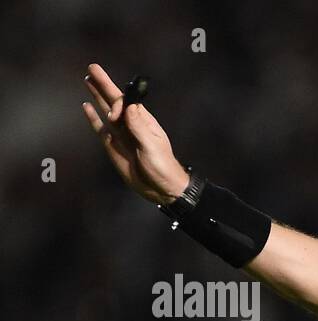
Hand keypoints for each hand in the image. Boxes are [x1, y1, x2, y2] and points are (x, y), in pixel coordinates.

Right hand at [81, 63, 189, 205]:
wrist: (161, 189)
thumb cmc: (162, 167)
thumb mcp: (152, 146)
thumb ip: (139, 127)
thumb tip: (130, 105)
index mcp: (143, 122)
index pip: (126, 102)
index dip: (116, 102)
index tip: (112, 114)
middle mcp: (130, 124)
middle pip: (114, 100)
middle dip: (104, 84)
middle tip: (92, 67)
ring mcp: (121, 135)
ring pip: (105, 110)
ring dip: (97, 95)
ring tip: (88, 80)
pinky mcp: (112, 146)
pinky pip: (100, 128)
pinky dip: (93, 118)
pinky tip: (86, 107)